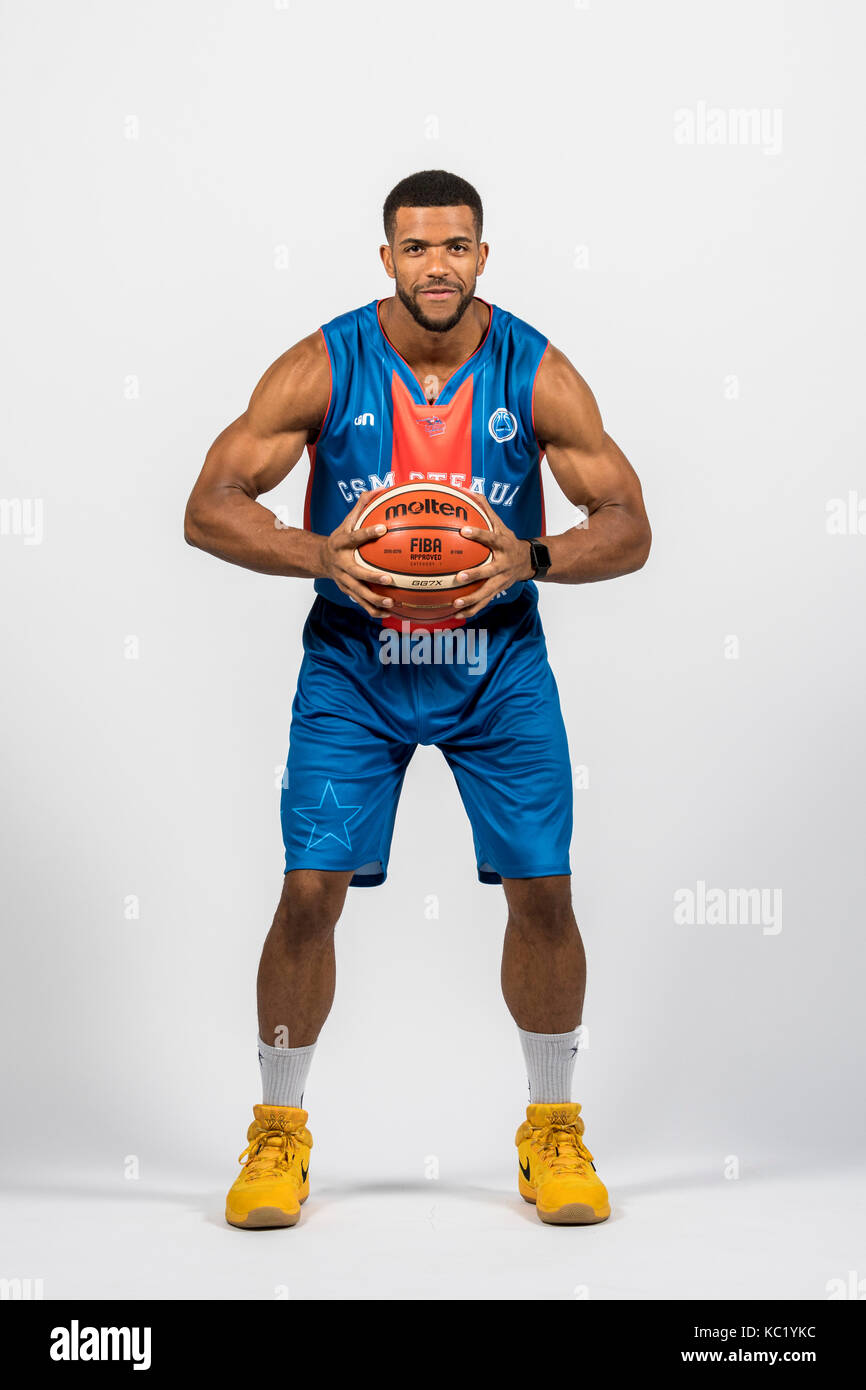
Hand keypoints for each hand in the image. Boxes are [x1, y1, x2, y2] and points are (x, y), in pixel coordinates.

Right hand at [320, 491, 394, 617]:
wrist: (321, 559)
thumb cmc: (341, 537)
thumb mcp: (347, 520)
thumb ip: (363, 505)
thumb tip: (381, 488)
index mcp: (341, 543)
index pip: (354, 537)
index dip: (367, 533)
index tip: (383, 529)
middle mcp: (341, 564)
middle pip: (356, 572)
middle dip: (371, 577)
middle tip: (389, 580)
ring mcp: (343, 580)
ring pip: (358, 593)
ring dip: (374, 599)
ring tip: (392, 602)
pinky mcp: (347, 591)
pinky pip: (361, 603)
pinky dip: (374, 609)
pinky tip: (390, 612)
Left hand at [451, 511, 534, 617]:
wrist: (528, 560)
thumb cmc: (508, 540)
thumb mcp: (501, 524)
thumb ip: (484, 508)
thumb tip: (468, 490)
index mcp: (503, 545)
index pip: (490, 538)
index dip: (478, 534)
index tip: (464, 530)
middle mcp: (503, 564)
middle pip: (489, 571)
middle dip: (475, 575)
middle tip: (458, 577)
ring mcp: (501, 580)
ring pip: (487, 592)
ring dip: (472, 600)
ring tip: (455, 604)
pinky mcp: (498, 591)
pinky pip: (483, 603)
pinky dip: (471, 610)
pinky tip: (456, 615)